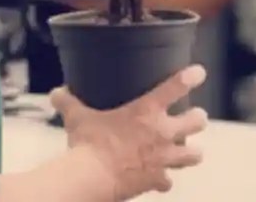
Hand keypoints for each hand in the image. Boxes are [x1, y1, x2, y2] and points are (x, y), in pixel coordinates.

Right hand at [49, 65, 208, 200]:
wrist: (92, 177)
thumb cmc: (88, 142)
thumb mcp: (76, 118)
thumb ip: (68, 103)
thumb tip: (56, 93)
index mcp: (147, 111)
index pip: (176, 87)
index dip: (191, 77)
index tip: (198, 73)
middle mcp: (162, 132)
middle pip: (197, 121)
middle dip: (197, 118)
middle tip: (194, 117)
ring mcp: (164, 158)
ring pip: (194, 155)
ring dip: (192, 152)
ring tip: (188, 151)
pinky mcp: (157, 180)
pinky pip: (168, 181)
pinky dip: (164, 180)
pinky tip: (159, 179)